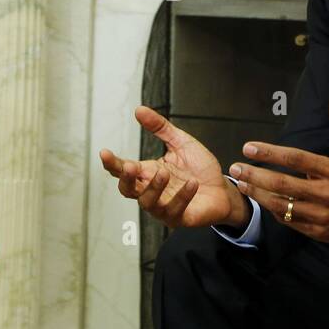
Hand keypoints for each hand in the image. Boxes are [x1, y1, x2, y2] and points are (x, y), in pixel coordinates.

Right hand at [100, 106, 248, 229]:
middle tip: (130, 166)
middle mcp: (151, 190)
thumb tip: (139, 110)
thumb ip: (160, 127)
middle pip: (127, 189)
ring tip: (164, 173)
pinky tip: (192, 184)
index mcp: (148, 172)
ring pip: (147, 202)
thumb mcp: (180, 142)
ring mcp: (163, 206)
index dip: (112, 163)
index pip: (123, 169)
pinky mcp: (178, 218)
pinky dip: (182, 196)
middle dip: (125, 178)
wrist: (223, 189)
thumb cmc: (200, 168)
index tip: (104, 152)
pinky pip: (174, 210)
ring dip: (153, 187)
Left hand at [229, 96, 328, 244]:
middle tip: (235, 167)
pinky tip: (260, 199)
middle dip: (254, 174)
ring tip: (241, 183)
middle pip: (282, 184)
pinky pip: (288, 220)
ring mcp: (320, 215)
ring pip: (281, 205)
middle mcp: (325, 193)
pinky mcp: (317, 231)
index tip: (248, 147)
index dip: (269, 153)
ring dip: (257, 193)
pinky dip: (272, 210)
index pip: (295, 159)